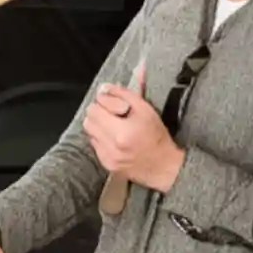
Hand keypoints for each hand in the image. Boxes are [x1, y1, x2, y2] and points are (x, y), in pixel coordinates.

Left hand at [83, 65, 184, 192]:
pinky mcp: (107, 165)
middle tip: (112, 113)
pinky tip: (115, 139)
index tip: (114, 104)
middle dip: (98, 113)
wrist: (164, 165)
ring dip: (98, 126)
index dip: (104, 102)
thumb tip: (105, 87)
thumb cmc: (157, 136)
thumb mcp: (146, 109)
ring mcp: (108, 158)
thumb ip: (123, 94)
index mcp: (123, 132)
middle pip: (88, 120)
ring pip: (89, 133)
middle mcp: (113, 147)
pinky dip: (102, 139)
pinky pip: (95, 145)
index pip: (95, 109)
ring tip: (113, 126)